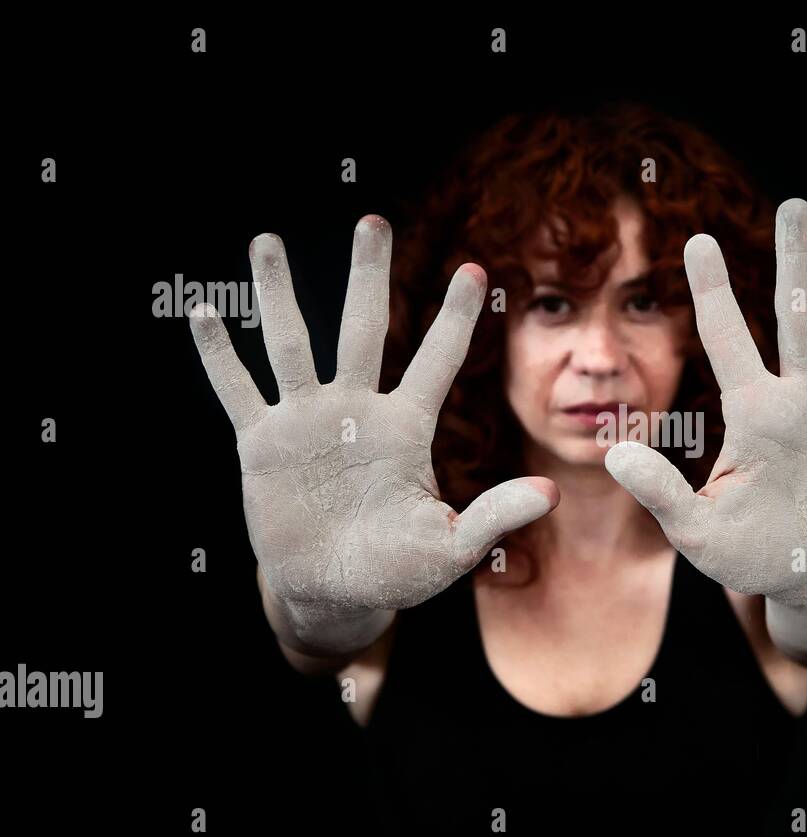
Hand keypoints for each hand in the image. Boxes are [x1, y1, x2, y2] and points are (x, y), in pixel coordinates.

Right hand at [189, 215, 557, 652]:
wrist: (335, 594)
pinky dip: (219, 355)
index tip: (473, 269)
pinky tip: (203, 312)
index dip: (452, 318)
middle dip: (368, 275)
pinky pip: (238, 390)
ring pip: (293, 344)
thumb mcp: (450, 547)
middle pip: (363, 328)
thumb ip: (494, 516)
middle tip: (373, 220)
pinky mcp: (263, 443)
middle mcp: (357, 411)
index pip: (435, 360)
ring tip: (266, 241)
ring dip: (279, 293)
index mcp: (406, 429)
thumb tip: (552, 493)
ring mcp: (307, 421)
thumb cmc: (398, 571)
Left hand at [605, 198, 806, 607]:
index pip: (727, 339)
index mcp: (753, 411)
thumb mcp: (697, 529)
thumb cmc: (748, 553)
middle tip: (794, 207)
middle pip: (798, 316)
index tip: (696, 239)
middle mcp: (801, 396)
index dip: (713, 291)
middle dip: (796, 263)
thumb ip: (660, 492)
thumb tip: (614, 454)